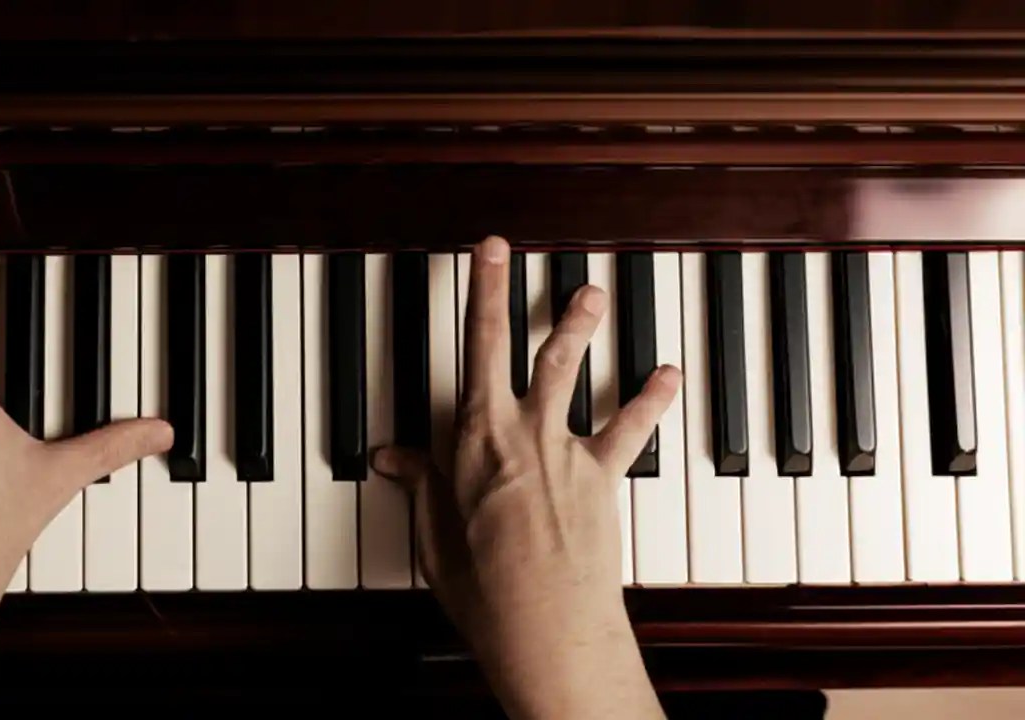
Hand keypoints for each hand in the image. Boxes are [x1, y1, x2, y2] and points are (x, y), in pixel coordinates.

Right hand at [371, 236, 679, 719]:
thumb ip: (421, 484)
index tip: (489, 250)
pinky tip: (668, 374)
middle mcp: (523, 431)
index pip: (475, 349)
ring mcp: (566, 450)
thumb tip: (390, 458)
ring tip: (593, 294)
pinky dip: (651, 400)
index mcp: (475, 437)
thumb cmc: (483, 585)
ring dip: (582, 331)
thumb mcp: (434, 533)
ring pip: (573, 376)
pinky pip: (629, 430)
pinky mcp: (601, 477)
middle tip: (525, 256)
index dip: (483, 291)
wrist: (545, 622)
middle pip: (526, 348)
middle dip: (523, 296)